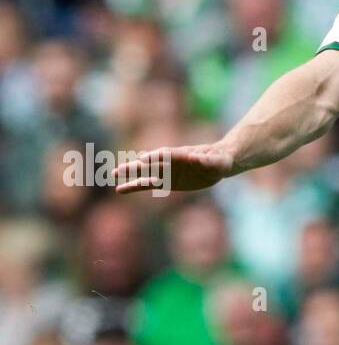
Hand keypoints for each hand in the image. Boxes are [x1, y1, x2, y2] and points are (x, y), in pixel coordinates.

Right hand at [114, 143, 234, 194]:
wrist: (216, 163)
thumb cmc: (219, 160)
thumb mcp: (217, 161)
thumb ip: (207, 160)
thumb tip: (195, 157)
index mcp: (181, 155)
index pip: (166, 155)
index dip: (155, 157)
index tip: (144, 159)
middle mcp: (170, 162)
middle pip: (149, 164)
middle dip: (135, 167)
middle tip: (117, 169)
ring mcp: (165, 172)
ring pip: (144, 173)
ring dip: (129, 175)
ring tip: (112, 175)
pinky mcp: (165, 181)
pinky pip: (147, 184)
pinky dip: (134, 186)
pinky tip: (120, 189)